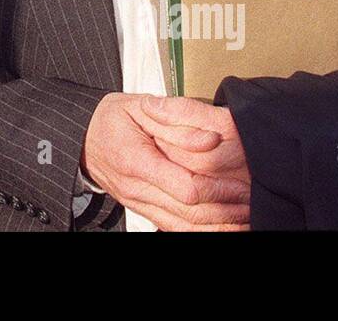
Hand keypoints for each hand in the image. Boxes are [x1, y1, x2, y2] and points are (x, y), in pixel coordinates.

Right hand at [81, 93, 249, 230]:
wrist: (83, 139)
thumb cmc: (112, 119)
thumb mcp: (140, 106)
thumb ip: (176, 120)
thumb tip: (209, 139)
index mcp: (136, 161)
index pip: (185, 186)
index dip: (218, 189)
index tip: (241, 183)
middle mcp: (137, 189)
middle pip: (190, 211)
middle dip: (227, 209)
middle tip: (253, 199)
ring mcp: (140, 204)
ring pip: (185, 226)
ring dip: (220, 224)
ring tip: (247, 216)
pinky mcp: (144, 211)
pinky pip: (176, 229)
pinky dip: (204, 231)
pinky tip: (225, 227)